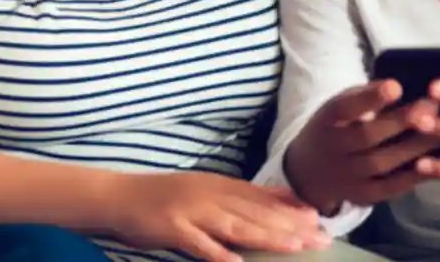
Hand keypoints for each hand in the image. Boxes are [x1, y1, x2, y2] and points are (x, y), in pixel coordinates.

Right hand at [111, 171, 329, 261]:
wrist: (119, 196)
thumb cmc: (164, 198)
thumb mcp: (205, 190)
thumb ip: (238, 197)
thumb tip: (277, 202)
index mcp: (219, 185)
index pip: (262, 197)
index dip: (291, 208)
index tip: (319, 219)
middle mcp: (211, 195)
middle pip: (256, 212)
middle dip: (290, 226)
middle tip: (319, 238)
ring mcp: (192, 211)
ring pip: (236, 226)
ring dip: (267, 236)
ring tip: (293, 246)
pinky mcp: (173, 228)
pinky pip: (199, 244)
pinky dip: (218, 254)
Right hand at [285, 81, 439, 212]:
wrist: (310, 171)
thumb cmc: (336, 128)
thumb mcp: (341, 106)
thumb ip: (366, 97)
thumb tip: (403, 87)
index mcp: (327, 119)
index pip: (345, 107)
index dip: (370, 98)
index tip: (396, 86)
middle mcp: (334, 149)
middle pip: (368, 136)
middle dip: (403, 121)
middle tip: (433, 107)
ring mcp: (348, 176)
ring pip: (384, 162)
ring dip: (417, 147)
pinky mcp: (364, 196)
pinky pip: (394, 186)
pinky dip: (421, 174)